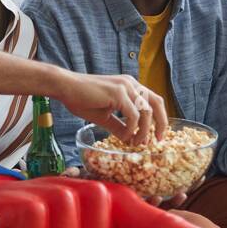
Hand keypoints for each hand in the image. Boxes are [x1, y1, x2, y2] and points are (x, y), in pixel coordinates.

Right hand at [50, 71, 166, 145]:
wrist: (65, 87)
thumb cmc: (81, 99)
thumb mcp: (104, 116)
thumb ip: (119, 126)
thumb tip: (130, 140)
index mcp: (130, 86)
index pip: (153, 100)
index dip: (160, 118)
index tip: (157, 136)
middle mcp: (131, 84)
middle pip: (157, 103)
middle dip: (161, 123)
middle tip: (158, 140)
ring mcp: (125, 87)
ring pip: (146, 112)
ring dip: (143, 131)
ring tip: (135, 143)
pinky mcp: (118, 93)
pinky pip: (133, 116)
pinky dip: (132, 129)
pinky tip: (124, 137)